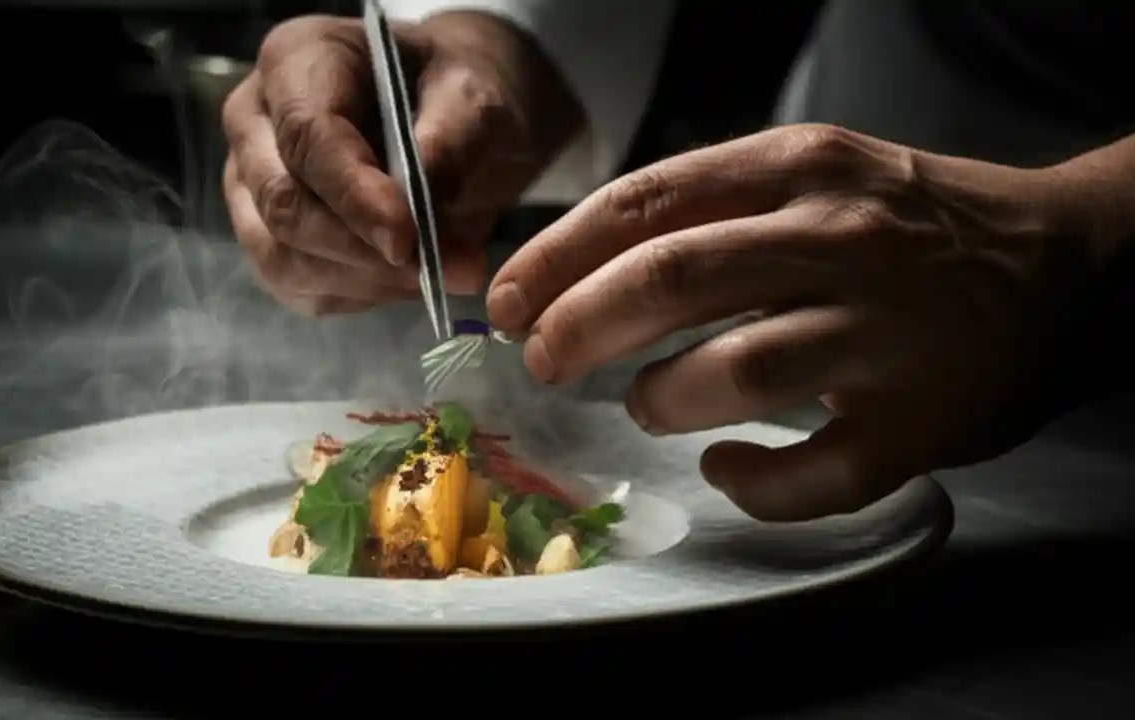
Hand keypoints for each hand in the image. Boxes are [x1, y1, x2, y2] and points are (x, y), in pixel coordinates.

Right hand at [221, 11, 581, 316]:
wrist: (451, 117)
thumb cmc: (454, 92)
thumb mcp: (473, 95)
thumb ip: (450, 142)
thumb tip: (421, 216)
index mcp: (297, 61)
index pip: (306, 137)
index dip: (352, 195)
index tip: (406, 240)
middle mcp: (254, 123)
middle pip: (282, 203)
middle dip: (361, 249)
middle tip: (441, 268)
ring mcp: (251, 187)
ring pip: (282, 258)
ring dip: (364, 281)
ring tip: (434, 272)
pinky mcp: (269, 240)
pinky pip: (299, 290)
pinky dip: (359, 296)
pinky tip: (405, 278)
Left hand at [487, 123, 1123, 520]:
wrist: (1068, 265)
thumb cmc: (913, 226)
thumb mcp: (817, 175)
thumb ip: (712, 210)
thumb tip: (579, 271)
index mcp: (802, 168)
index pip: (646, 204)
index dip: (558, 257)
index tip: (508, 298)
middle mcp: (841, 240)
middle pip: (670, 279)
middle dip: (580, 325)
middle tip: (543, 359)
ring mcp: (883, 334)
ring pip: (732, 372)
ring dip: (661, 397)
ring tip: (649, 403)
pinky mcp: (918, 423)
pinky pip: (808, 474)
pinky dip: (749, 481)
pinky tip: (729, 466)